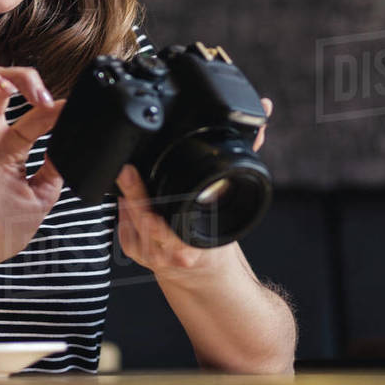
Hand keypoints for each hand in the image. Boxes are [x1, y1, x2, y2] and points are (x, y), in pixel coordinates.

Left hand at [115, 97, 272, 274]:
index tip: (132, 173)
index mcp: (190, 243)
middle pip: (139, 217)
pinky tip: (128, 193)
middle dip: (131, 192)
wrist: (205, 272)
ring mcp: (147, 254)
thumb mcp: (233, 197)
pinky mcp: (133, 251)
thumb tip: (262, 113)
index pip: (160, 222)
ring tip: (127, 174)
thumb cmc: (218, 234)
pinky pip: (122, 225)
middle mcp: (166, 251)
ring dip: (126, 196)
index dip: (143, 199)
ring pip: (128, 219)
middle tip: (124, 168)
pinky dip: (124, 206)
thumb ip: (245, 151)